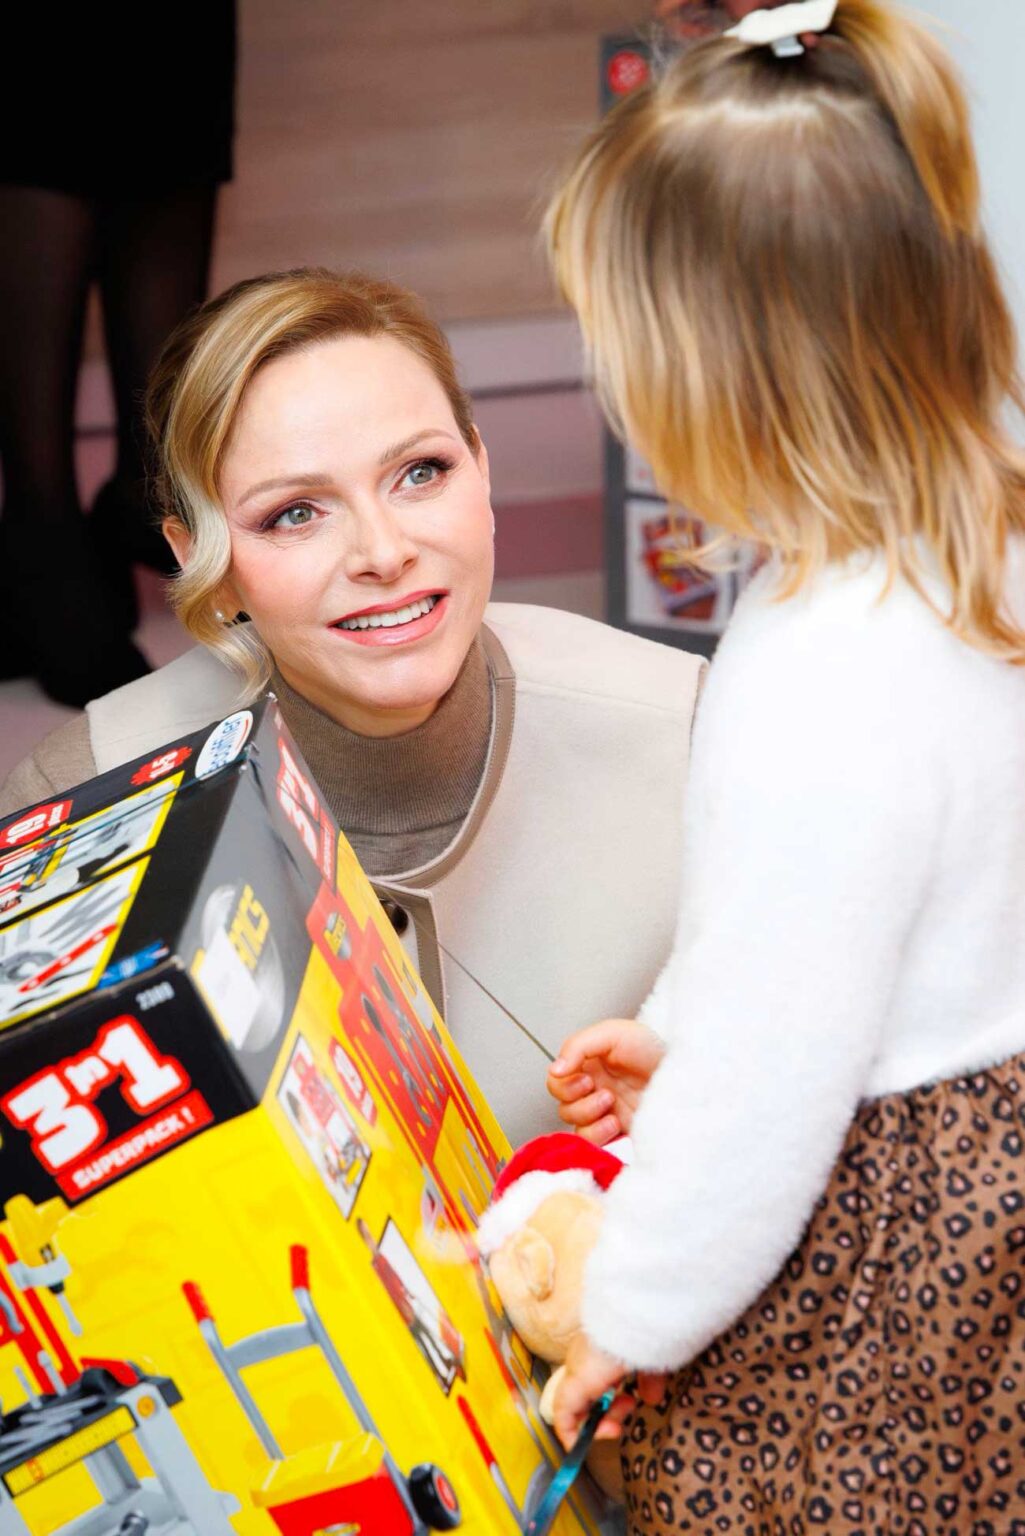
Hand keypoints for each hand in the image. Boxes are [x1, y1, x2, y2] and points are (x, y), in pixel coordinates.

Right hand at [547, 1019, 664, 1143]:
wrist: (684, 1075)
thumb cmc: (653, 1048)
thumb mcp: (614, 1033)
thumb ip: (578, 1046)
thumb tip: (555, 1070)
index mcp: (587, 1064)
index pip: (556, 1081)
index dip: (565, 1084)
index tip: (587, 1079)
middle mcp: (592, 1088)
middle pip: (562, 1105)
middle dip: (580, 1102)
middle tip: (605, 1093)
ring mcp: (603, 1111)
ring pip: (574, 1125)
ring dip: (590, 1117)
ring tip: (613, 1106)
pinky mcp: (616, 1130)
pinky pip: (591, 1142)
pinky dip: (597, 1135)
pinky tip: (616, 1123)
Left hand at [552, 1334, 669, 1450]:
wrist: (635, 1319)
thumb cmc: (645, 1334)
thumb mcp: (650, 1361)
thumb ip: (649, 1380)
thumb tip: (651, 1399)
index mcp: (599, 1348)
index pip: (594, 1378)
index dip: (611, 1396)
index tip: (630, 1402)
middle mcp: (583, 1357)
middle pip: (584, 1394)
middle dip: (606, 1412)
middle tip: (625, 1414)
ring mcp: (576, 1370)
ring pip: (574, 1405)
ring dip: (595, 1424)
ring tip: (615, 1424)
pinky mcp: (573, 1385)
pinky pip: (563, 1416)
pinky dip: (570, 1434)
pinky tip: (577, 1447)